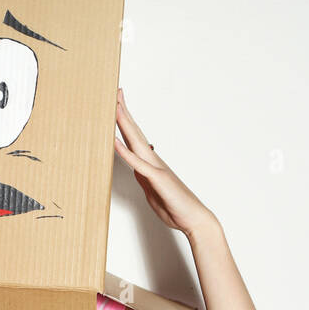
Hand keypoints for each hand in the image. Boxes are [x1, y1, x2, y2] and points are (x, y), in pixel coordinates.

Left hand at [114, 87, 219, 241]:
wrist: (194, 219)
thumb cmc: (175, 207)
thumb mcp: (152, 192)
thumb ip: (143, 179)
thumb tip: (136, 170)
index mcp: (150, 164)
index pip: (134, 138)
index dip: (124, 120)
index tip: (116, 104)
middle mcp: (153, 161)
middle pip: (134, 132)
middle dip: (122, 111)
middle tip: (114, 91)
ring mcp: (155, 168)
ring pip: (135, 141)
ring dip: (123, 123)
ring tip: (113, 105)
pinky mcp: (157, 180)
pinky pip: (138, 164)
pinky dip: (125, 153)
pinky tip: (114, 141)